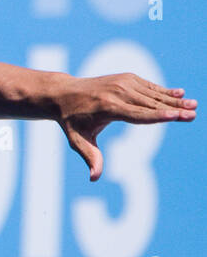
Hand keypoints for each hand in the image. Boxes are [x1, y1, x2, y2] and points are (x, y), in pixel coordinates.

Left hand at [56, 73, 195, 180]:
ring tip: (193, 105)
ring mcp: (122, 83)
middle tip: (194, 113)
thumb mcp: (78, 140)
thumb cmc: (71, 121)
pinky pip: (148, 86)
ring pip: (152, 94)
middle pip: (150, 104)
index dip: (158, 116)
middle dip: (173, 109)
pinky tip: (180, 94)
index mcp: (108, 108)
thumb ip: (90, 157)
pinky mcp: (125, 78)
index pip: (138, 114)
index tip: (177, 116)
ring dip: (174, 100)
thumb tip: (94, 178)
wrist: (64, 93)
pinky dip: (164, 91)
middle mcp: (117, 93)